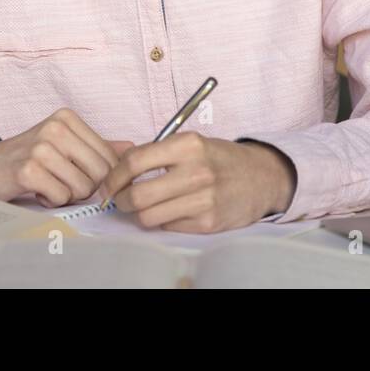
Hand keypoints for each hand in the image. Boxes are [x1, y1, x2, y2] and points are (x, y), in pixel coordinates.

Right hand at [0, 108, 132, 206]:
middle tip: (60, 181)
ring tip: (46, 183)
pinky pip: (61, 197)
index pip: (110, 157)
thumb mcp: (63, 144)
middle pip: (100, 173)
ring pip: (82, 188)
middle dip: (84, 187)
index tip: (76, 174)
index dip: (99, 176)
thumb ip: (96, 146)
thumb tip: (130, 148)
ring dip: (65, 194)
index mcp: (68, 118)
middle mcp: (56, 127)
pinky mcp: (28, 169)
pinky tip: (35, 189)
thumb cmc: (27, 157)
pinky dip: (50, 200)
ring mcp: (41, 147)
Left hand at [97, 133, 296, 232]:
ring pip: (149, 217)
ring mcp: (204, 200)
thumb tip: (115, 168)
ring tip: (143, 207)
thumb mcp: (192, 143)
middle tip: (119, 200)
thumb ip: (157, 152)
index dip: (114, 177)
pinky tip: (170, 211)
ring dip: (139, 214)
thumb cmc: (219, 159)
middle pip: (138, 195)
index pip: (135, 162)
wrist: (261, 177)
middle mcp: (197, 171)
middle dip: (120, 201)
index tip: (108, 184)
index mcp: (189, 145)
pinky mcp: (209, 223)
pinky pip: (168, 227)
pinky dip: (163, 221)